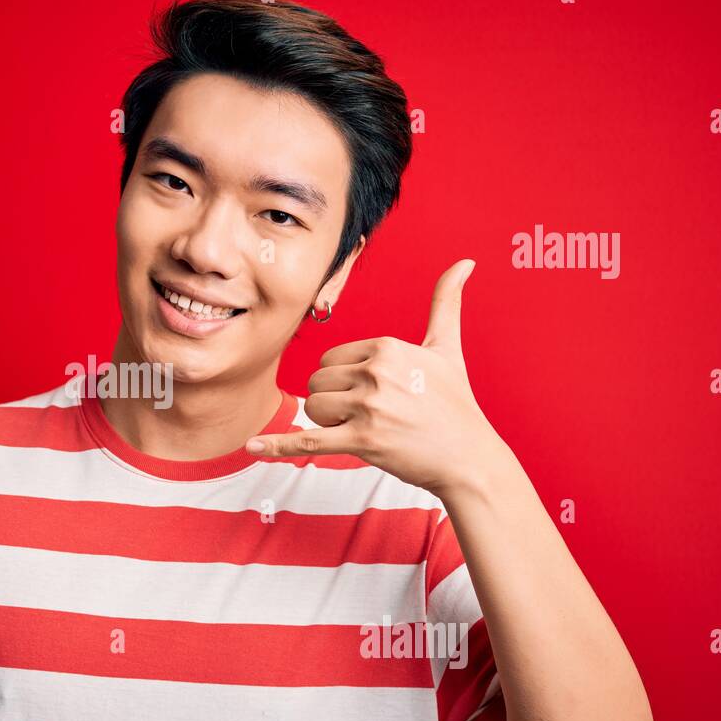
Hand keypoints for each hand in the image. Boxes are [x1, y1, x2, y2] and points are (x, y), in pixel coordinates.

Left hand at [246, 258, 505, 498]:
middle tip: (374, 416)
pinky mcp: (362, 442)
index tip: (377, 393)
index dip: (344, 380)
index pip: (330, 359)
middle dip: (334, 401)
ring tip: (368, 430)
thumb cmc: (455, 403)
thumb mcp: (447, 348)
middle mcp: (376, 372)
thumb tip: (465, 262)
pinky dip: (278, 445)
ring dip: (329, 423)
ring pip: (313, 408)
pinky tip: (250, 446)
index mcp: (387, 347)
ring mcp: (369, 408)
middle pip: (317, 382)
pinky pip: (308, 441)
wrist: (470, 458)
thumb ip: (446, 302)